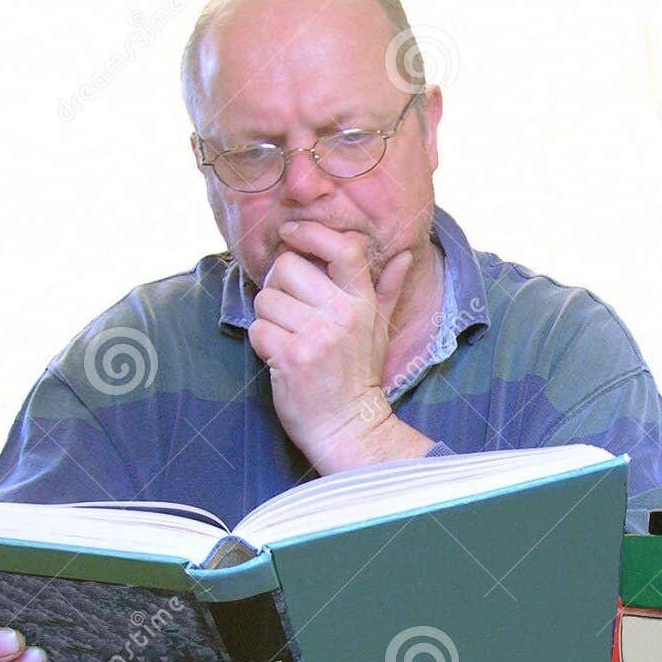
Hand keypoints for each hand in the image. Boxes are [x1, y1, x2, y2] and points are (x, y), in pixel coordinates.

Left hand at [248, 220, 422, 471]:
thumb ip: (387, 290)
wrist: (348, 427)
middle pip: (286, 266)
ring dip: (268, 318)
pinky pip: (258, 329)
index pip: (342, 248)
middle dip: (277, 286)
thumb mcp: (379, 329)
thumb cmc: (358, 376)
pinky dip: (262, 343)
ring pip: (266, 299)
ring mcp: (317, 337)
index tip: (290, 234)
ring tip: (287, 338)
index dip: (310, 234)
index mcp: (363, 303)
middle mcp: (343, 315)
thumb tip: (404, 256)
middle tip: (289, 310)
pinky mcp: (292, 358)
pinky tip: (280, 357)